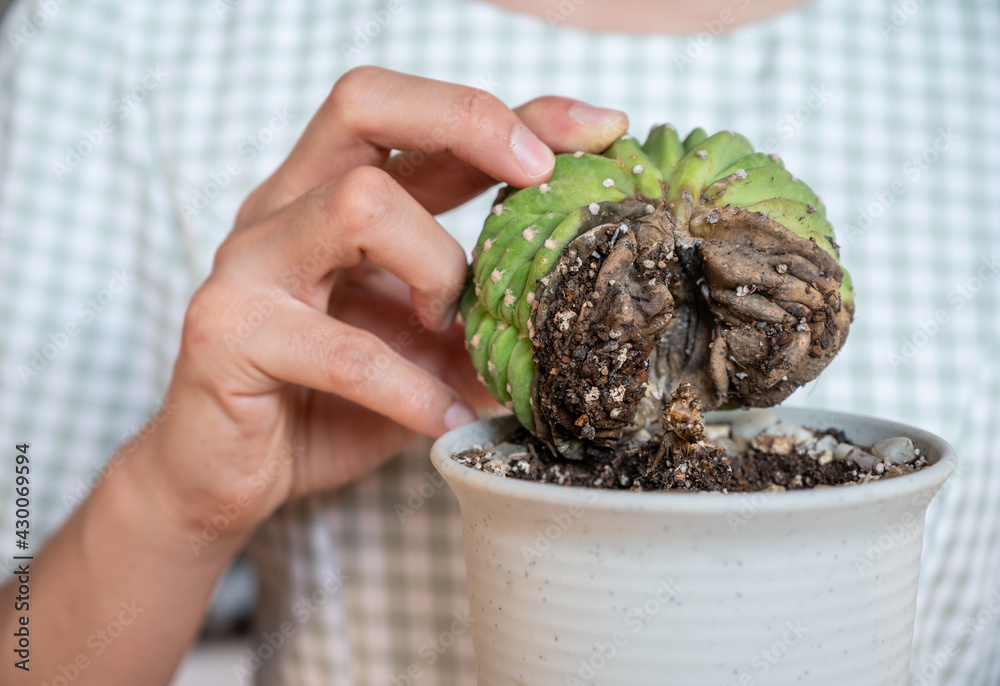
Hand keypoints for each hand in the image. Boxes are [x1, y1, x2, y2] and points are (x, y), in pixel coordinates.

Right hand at [134, 67, 628, 543]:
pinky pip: (339, 347)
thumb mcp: (420, 350)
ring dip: (437, 266)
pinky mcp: (226, 334)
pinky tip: (441, 417)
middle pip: (365, 104)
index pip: (415, 119)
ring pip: (357, 205)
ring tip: (453, 326)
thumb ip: (480, 320)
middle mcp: (284, 209)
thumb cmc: (324, 401)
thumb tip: (577, 312)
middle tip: (539, 176)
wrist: (227, 473)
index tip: (597, 128)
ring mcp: (249, 265)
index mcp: (329, 196)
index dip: (506, 111)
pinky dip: (410, 387)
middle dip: (469, 123)